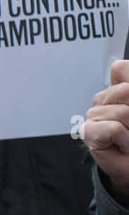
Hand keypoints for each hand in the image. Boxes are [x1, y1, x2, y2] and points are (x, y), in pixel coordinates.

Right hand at [85, 59, 128, 198]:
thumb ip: (128, 90)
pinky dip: (126, 139)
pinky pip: (114, 128)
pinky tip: (124, 146)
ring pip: (123, 112)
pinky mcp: (88, 132)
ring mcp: (93, 115)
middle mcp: (104, 100)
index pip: (119, 68)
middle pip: (125, 90)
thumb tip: (123, 80)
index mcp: (119, 89)